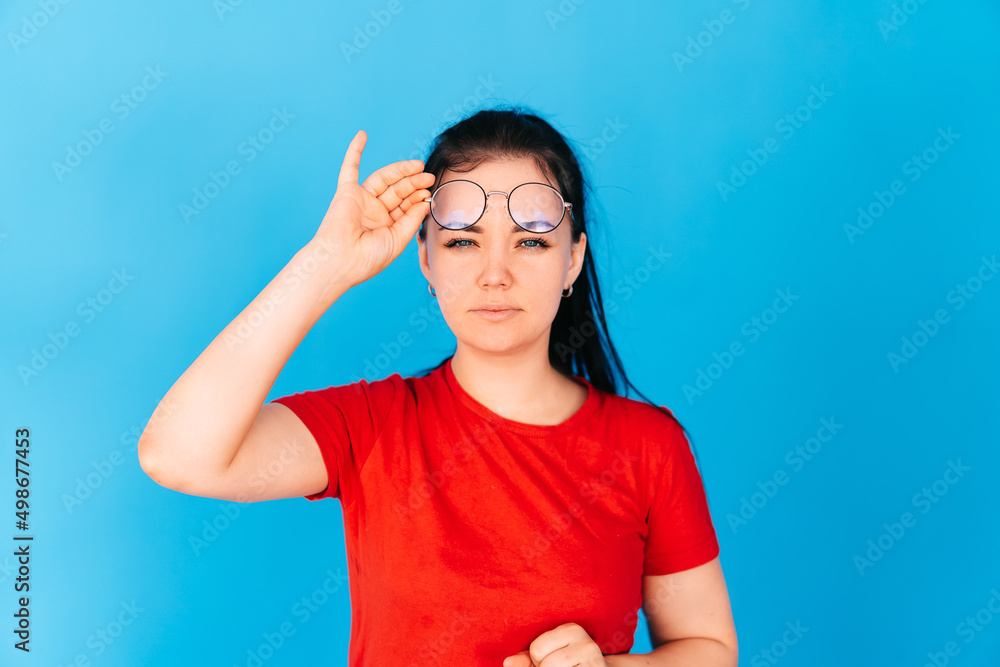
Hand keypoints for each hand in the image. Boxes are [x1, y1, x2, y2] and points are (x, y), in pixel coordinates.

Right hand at [314, 129, 434, 287]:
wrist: (341, 261)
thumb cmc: (368, 258)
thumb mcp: (398, 240)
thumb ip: (411, 219)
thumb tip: (425, 201)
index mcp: (388, 226)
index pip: (407, 206)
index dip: (419, 198)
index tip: (430, 194)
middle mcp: (375, 212)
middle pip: (398, 191)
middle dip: (414, 183)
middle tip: (429, 177)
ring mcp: (361, 201)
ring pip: (384, 179)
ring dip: (400, 170)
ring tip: (417, 165)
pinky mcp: (346, 193)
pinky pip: (349, 168)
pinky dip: (355, 151)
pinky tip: (363, 135)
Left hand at [503, 622, 608, 666]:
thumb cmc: (568, 665)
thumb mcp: (547, 656)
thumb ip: (525, 660)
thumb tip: (506, 662)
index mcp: (571, 630)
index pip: (536, 649)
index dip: (537, 660)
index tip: (552, 659)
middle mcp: (586, 644)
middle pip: (545, 664)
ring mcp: (594, 663)